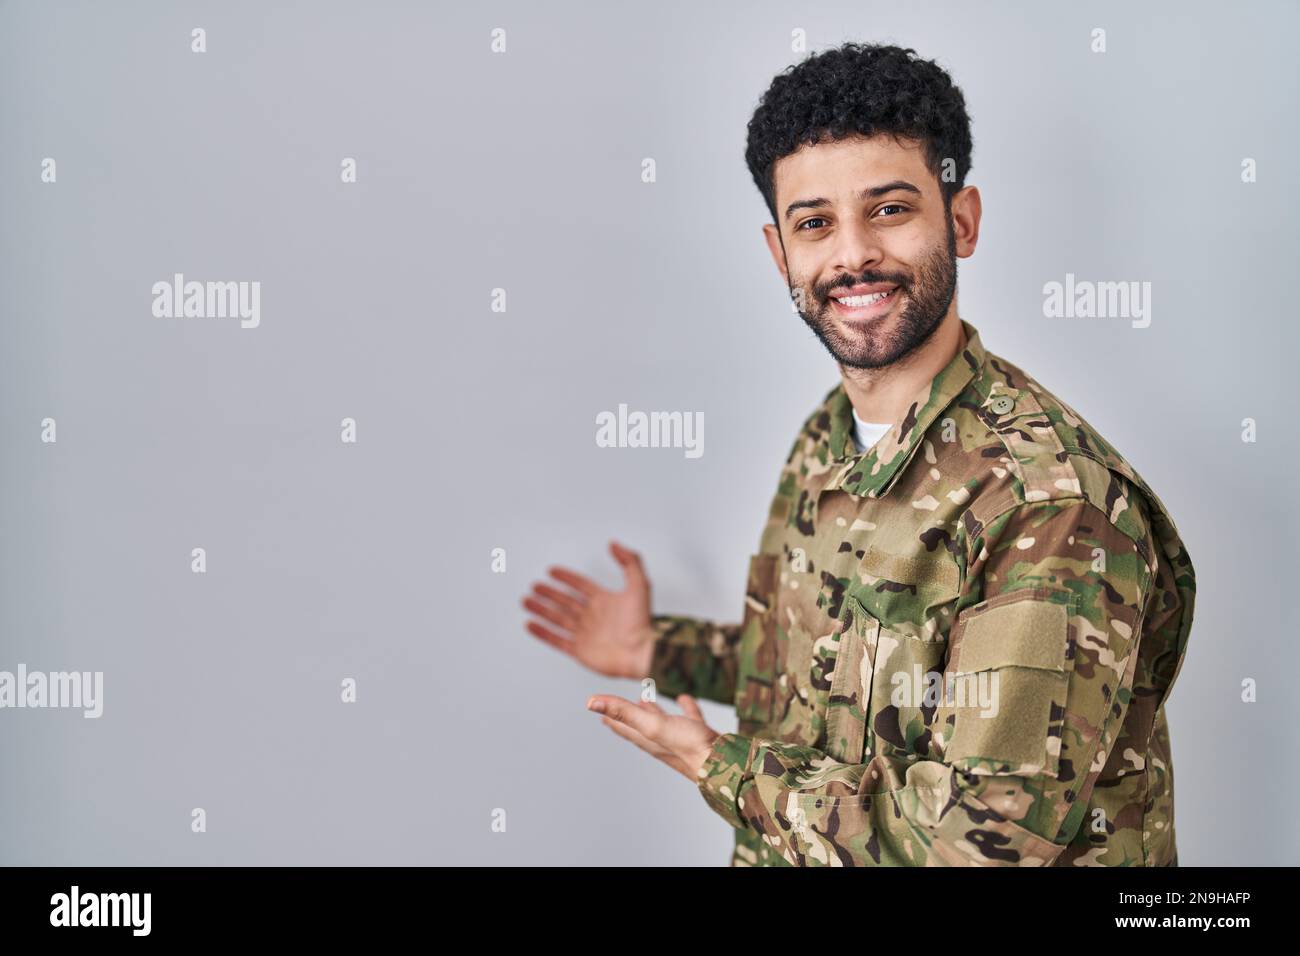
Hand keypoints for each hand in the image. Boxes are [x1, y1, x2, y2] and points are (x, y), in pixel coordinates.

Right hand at [522, 540, 654, 678]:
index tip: (552, 571)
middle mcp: (593, 617)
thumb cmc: (643, 623)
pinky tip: (530, 624)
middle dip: (549, 593)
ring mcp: (585, 634)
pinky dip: (542, 633)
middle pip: (565, 601)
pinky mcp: (580, 651)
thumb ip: (629, 561)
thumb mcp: (640, 584)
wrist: (641, 653)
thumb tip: (615, 544)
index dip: (566, 577)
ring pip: (557, 618)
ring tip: (526, 601)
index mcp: (605, 601)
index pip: (580, 585)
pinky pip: (556, 640)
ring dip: (541, 610)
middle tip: (534, 586)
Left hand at [587, 693, 720, 782]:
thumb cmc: (688, 746)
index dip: (610, 717)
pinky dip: (685, 708)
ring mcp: (681, 740)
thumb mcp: (651, 724)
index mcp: (647, 739)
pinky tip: (685, 699)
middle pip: (639, 726)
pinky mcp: (700, 737)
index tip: (598, 710)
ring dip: (653, 711)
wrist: (724, 763)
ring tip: (646, 699)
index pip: (623, 727)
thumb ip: (623, 712)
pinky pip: (690, 719)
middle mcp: (662, 741)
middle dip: (627, 715)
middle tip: (617, 707)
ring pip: (663, 723)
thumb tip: (590, 702)